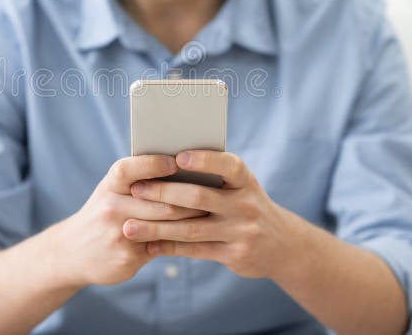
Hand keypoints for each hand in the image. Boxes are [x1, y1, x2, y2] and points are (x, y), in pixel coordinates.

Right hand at [57, 154, 207, 286]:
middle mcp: (111, 207)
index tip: (176, 162)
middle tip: (214, 192)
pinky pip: (162, 246)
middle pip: (159, 200)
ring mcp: (119, 234)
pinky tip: (199, 236)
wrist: (72, 252)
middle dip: (189, 196)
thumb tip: (183, 167)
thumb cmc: (103, 213)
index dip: (153, 164)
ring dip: (192, 219)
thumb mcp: (111, 191)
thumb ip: (139, 181)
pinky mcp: (127, 257)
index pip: (129, 169)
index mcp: (109, 185)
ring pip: (165, 224)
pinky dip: (181, 240)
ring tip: (213, 212)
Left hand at [122, 150, 294, 279]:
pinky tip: (148, 245)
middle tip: (136, 190)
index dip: (204, 160)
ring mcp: (241, 232)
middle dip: (163, 193)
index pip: (227, 165)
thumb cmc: (247, 205)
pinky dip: (169, 247)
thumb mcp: (241, 186)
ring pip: (191, 228)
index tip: (177, 156)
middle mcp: (245, 205)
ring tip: (129, 226)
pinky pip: (195, 250)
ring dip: (157, 227)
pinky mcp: (234, 255)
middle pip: (199, 197)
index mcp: (245, 181)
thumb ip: (213, 176)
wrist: (282, 245)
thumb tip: (167, 161)